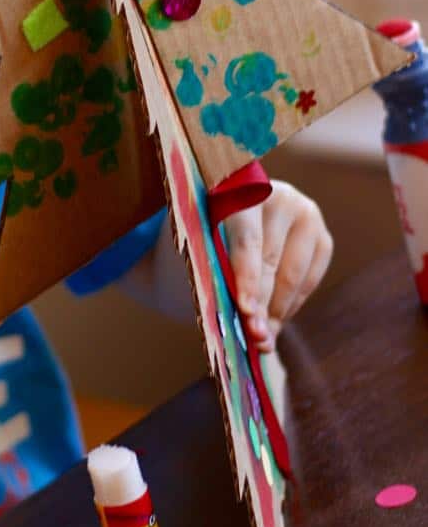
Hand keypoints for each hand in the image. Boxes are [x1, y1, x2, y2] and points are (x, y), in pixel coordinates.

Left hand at [226, 180, 332, 351]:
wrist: (236, 210)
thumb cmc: (211, 230)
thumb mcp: (204, 240)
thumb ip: (217, 270)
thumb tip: (244, 323)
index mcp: (242, 190)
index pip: (248, 241)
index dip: (247, 277)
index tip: (246, 310)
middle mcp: (280, 198)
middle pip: (271, 262)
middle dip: (261, 304)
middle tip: (254, 337)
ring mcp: (307, 215)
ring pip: (294, 275)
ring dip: (277, 310)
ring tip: (262, 336)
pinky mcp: (323, 238)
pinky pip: (310, 280)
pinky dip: (292, 303)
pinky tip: (276, 317)